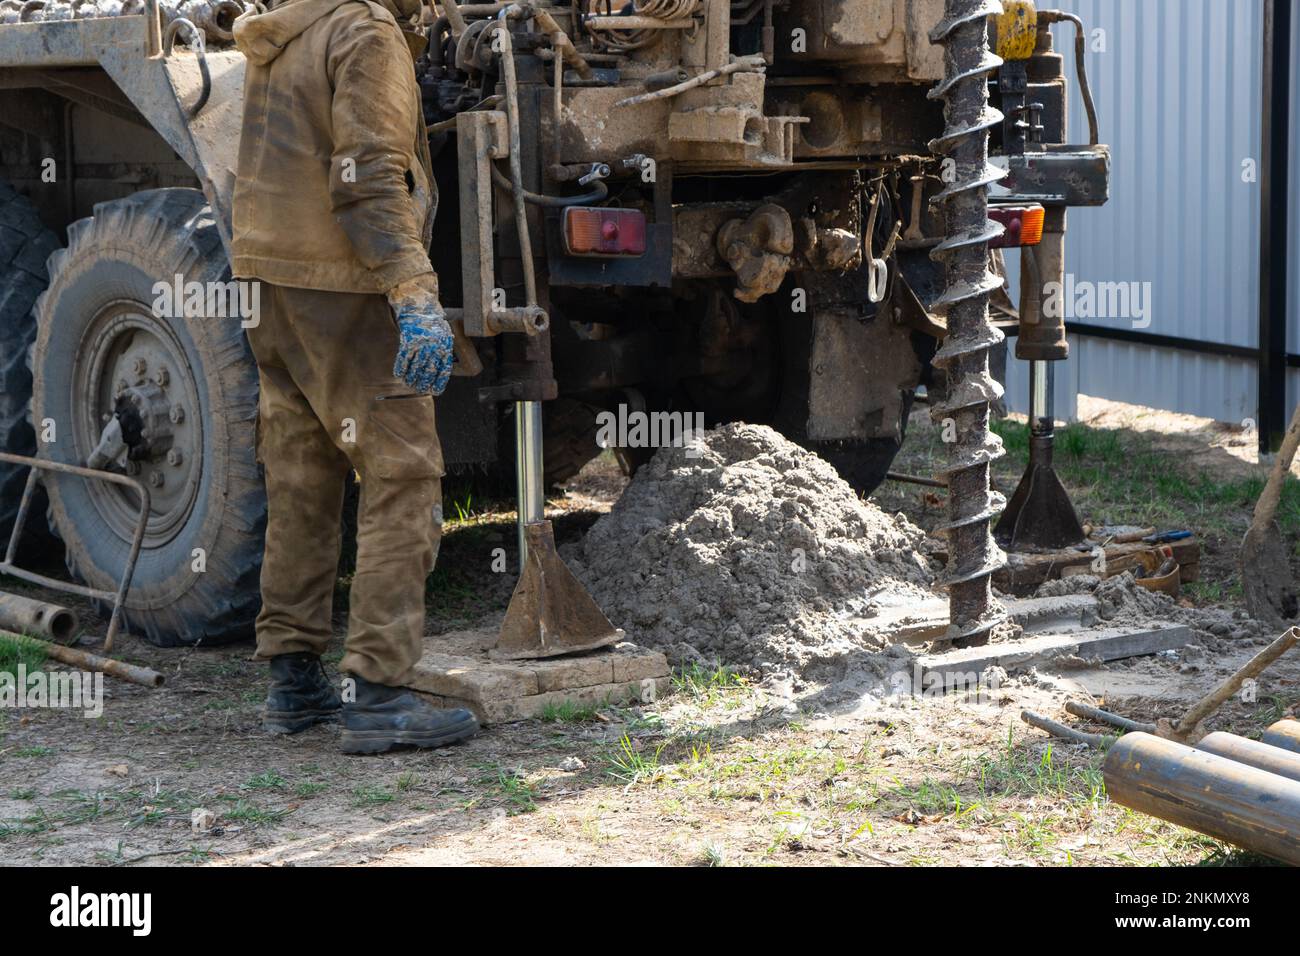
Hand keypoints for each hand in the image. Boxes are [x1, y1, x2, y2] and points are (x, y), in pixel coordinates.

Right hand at [389, 277, 453, 394]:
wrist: (419, 306)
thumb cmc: (432, 323)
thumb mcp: (444, 336)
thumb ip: (442, 352)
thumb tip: (439, 373)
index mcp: (445, 347)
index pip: (443, 371)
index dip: (438, 383)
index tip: (435, 391)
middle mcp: (434, 347)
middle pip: (428, 372)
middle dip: (423, 383)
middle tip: (419, 389)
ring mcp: (420, 344)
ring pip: (415, 368)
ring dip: (411, 379)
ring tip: (408, 384)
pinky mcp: (407, 341)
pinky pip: (403, 359)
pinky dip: (400, 369)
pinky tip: (399, 375)